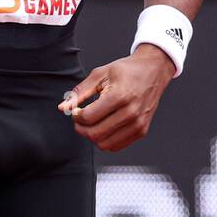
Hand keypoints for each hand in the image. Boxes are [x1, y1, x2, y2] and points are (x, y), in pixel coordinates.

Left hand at [58, 44, 174, 151]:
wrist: (153, 71)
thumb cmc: (126, 70)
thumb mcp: (100, 74)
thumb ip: (79, 92)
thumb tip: (63, 108)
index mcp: (120, 96)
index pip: (88, 117)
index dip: (76, 116)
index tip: (76, 110)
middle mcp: (131, 112)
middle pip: (95, 134)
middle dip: (81, 128)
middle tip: (80, 119)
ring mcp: (138, 124)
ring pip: (104, 144)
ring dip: (92, 136)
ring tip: (92, 122)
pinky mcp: (141, 131)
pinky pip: (116, 146)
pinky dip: (105, 140)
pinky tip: (104, 126)